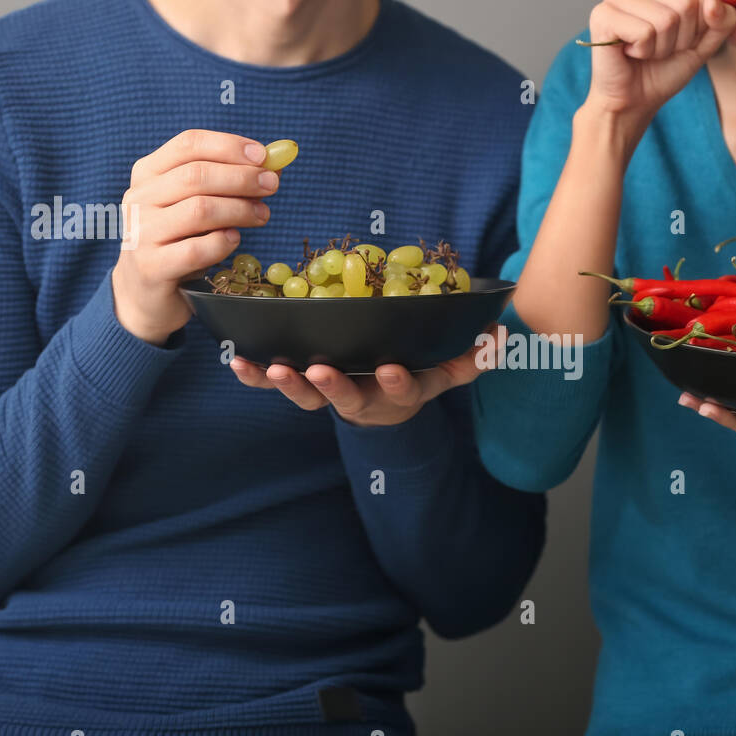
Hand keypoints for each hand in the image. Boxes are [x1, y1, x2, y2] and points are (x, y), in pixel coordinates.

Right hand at [112, 129, 276, 344]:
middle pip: (196, 176)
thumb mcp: (198, 206)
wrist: (145, 294)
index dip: (228, 146)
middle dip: (242, 178)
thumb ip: (230, 183)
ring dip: (239, 210)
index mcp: (148, 173)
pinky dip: (223, 242)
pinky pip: (196, 249)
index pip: (188, 144)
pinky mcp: (151, 267)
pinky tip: (234, 240)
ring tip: (262, 216)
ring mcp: (141, 233)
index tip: (263, 155)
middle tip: (272, 185)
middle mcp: (139, 198)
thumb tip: (275, 163)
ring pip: (199, 210)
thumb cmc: (178, 242)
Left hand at [229, 344, 484, 426]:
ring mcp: (330, 393)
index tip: (393, 369)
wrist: (382, 394)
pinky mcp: (302, 385)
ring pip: (308, 396)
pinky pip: (276, 383)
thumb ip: (471, 357)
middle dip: (333, 387)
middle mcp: (363, 398)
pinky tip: (238, 361)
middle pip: (347, 399)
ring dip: (289, 385)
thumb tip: (497, 337)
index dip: (399, 382)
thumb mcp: (445, 368)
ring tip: (275, 369)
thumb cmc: (416, 371)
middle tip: (319, 373)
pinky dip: (256, 375)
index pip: (403, 390)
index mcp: (400, 391)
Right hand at [584, 0, 735, 123]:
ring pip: (666, 19)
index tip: (683, 37)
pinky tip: (630, 53)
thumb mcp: (705, 45)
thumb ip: (723, 21)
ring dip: (662, 47)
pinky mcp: (602, 15)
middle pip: (687, 3)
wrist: (633, 101)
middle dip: (681, 38)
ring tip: (645, 52)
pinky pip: (644, 32)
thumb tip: (712, 2)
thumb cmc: (664, 70)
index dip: (702, 21)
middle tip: (661, 49)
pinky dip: (644, 52)